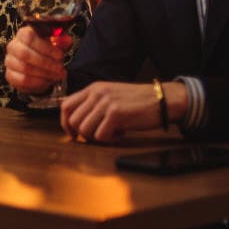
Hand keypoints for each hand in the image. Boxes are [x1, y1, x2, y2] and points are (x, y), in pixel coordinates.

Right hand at [4, 26, 68, 93]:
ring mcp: (9, 61)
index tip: (60, 55)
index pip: (29, 37)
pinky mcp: (10, 75)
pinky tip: (48, 80)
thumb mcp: (56, 44)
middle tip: (60, 68)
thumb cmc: (46, 52)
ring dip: (44, 73)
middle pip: (25, 54)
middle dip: (46, 63)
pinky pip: (23, 80)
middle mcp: (13, 46)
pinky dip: (38, 81)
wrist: (38, 68)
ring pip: (25, 68)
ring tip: (57, 75)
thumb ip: (61, 41)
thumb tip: (66, 40)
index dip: (45, 47)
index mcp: (23, 34)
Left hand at [59, 81, 186, 141]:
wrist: (163, 100)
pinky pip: (100, 135)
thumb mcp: (111, 96)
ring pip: (85, 129)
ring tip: (112, 132)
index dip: (65, 123)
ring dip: (97, 137)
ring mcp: (106, 103)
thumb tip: (77, 123)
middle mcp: (97, 93)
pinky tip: (120, 133)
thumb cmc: (138, 101)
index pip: (66, 105)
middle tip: (99, 135)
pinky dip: (109, 139)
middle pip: (73, 120)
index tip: (72, 134)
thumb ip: (94, 104)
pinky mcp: (116, 113)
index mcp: (93, 88)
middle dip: (83, 133)